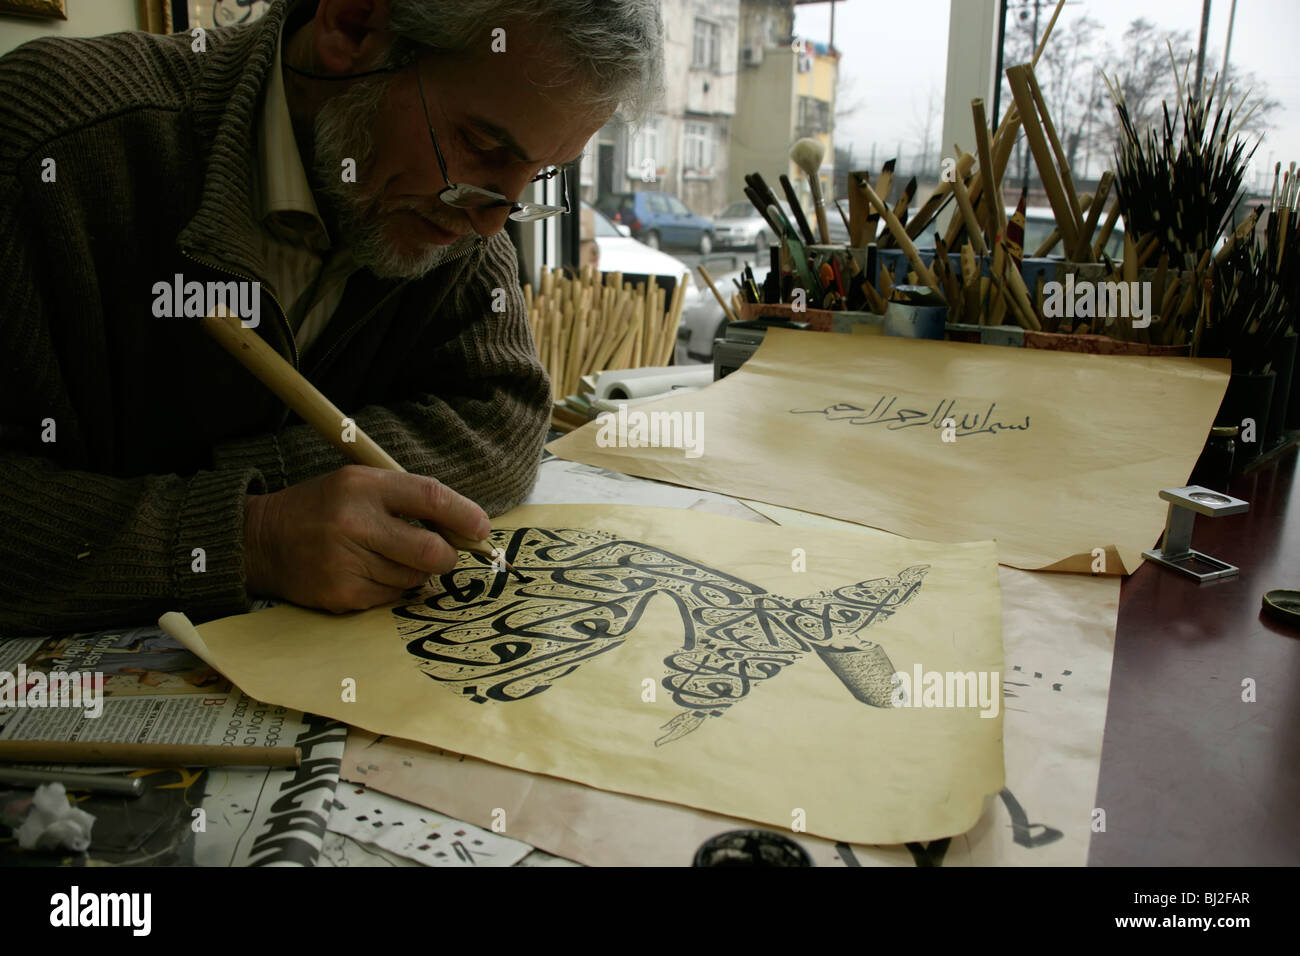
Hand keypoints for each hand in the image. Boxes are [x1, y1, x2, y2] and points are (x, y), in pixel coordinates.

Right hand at [242, 465, 489, 612]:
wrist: (262, 540)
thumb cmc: (324, 509)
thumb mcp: (360, 485)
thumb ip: (409, 500)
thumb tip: (468, 528)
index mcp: (363, 485)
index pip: (430, 496)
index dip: (464, 514)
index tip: (482, 528)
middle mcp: (354, 522)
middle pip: (431, 550)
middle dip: (447, 556)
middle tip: (443, 553)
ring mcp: (346, 561)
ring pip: (414, 578)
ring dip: (414, 571)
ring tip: (386, 556)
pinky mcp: (341, 594)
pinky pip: (392, 597)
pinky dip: (392, 588)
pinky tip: (368, 572)